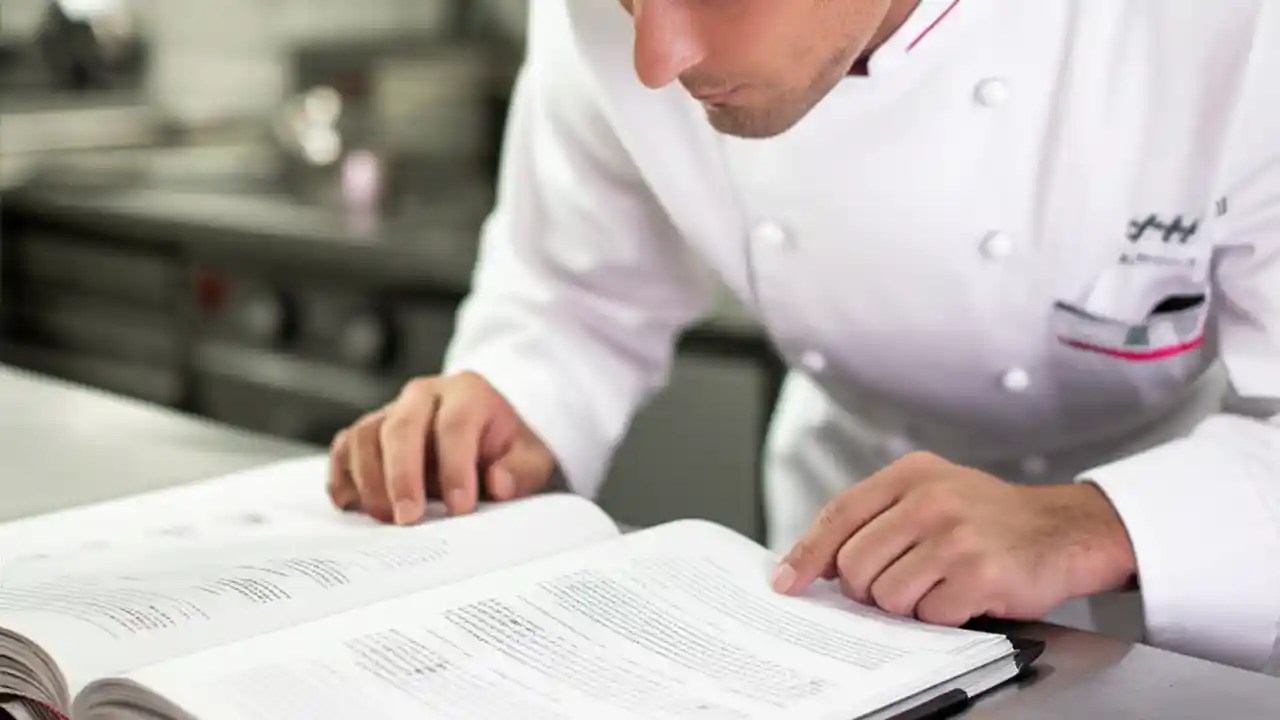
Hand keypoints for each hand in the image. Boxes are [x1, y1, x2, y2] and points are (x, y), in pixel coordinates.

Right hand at [327, 372, 556, 524]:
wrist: (484, 438)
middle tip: (409, 519)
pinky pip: (344, 448)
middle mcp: (424, 394)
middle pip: (401, 426)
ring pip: (365, 435)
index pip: (455, 424)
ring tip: (387, 519)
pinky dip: (342, 477)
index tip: (460, 508)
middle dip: (401, 475)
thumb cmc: (506, 452)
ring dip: (370, 481)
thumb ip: (520, 471)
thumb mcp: (530, 459)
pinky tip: (352, 505)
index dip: (455, 467)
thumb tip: (499, 483)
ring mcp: (390, 410)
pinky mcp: (368, 432)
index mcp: (468, 393)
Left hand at [772, 452, 1136, 625]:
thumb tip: (818, 561)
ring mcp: (957, 536)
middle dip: (866, 588)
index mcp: (911, 474)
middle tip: (894, 587)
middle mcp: (931, 499)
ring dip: (907, 603)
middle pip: (856, 564)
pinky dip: (942, 615)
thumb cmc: (988, 517)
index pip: (840, 514)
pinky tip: (964, 595)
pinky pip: (929, 615)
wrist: (1064, 529)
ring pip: (888, 594)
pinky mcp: (981, 573)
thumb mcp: (932, 494)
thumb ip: (877, 517)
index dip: (807, 552)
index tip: (787, 581)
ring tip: (938, 585)